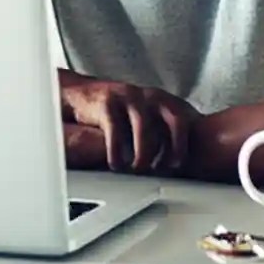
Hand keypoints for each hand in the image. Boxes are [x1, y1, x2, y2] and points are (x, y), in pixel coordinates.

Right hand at [61, 76, 199, 174]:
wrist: (80, 95)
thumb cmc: (116, 113)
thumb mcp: (142, 116)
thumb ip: (159, 130)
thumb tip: (177, 163)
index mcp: (160, 99)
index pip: (183, 120)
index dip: (183, 144)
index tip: (177, 165)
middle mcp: (148, 95)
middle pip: (173, 118)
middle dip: (174, 146)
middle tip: (165, 168)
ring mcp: (127, 97)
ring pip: (144, 126)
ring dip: (144, 152)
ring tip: (138, 169)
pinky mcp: (106, 103)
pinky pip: (115, 130)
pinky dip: (117, 151)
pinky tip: (115, 164)